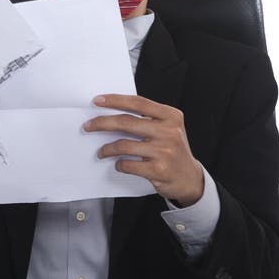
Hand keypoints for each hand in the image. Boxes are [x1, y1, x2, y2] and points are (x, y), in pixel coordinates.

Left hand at [84, 94, 203, 206]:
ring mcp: (164, 151)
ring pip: (124, 145)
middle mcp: (169, 131)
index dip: (115, 100)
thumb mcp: (168, 128)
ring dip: (107, 148)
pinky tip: (118, 164)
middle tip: (88, 126)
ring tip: (101, 151)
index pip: (138, 103)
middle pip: (127, 122)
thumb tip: (113, 113)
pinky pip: (128, 164)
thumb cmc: (173, 149)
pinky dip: (119, 164)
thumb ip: (148, 119)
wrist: (190, 178)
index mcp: (170, 116)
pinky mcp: (158, 170)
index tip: (97, 101)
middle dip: (102, 123)